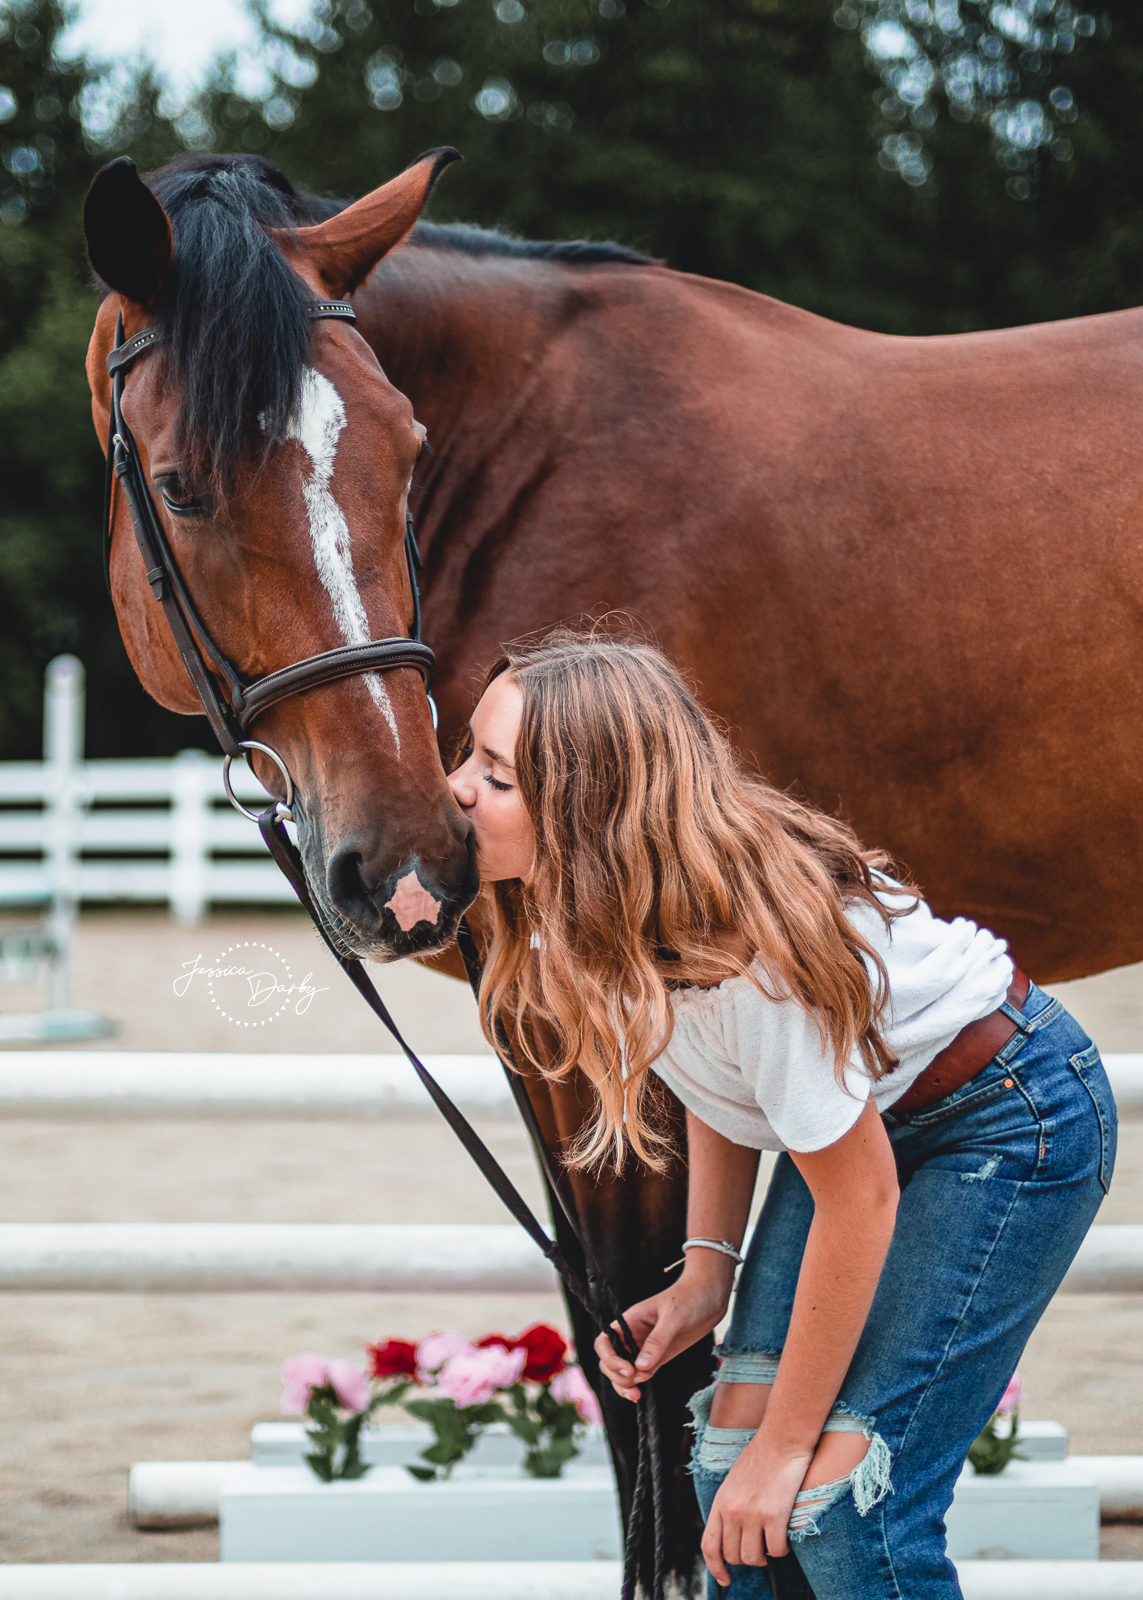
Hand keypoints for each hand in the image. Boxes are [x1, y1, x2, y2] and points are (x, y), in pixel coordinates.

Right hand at [594, 1255, 733, 1400]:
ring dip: (624, 1386)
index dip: (610, 1359)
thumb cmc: (689, 1298)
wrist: (709, 1297)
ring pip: (622, 1372)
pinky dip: (636, 1387)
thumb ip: (658, 1340)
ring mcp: (644, 1348)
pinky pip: (640, 1375)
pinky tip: (640, 1395)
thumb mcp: (674, 1316)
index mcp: (629, 1321)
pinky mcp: (657, 1357)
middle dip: (618, 1376)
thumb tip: (641, 1367)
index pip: (604, 1342)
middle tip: (639, 1380)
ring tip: (638, 1393)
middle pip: (609, 1362)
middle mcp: (632, 1336)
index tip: (629, 1370)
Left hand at [702, 1439, 812, 1583]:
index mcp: (720, 1502)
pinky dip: (782, 1550)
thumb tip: (731, 1533)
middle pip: (734, 1556)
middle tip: (760, 1547)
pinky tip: (785, 1537)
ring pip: (754, 1558)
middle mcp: (732, 1510)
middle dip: (747, 1558)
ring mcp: (752, 1513)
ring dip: (765, 1556)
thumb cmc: (761, 1456)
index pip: (710, 1545)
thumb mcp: (734, 1481)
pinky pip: (776, 1551)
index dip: (716, 1568)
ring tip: (772, 1541)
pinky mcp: (774, 1515)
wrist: (782, 1438)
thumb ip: (730, 1506)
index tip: (725, 1580)